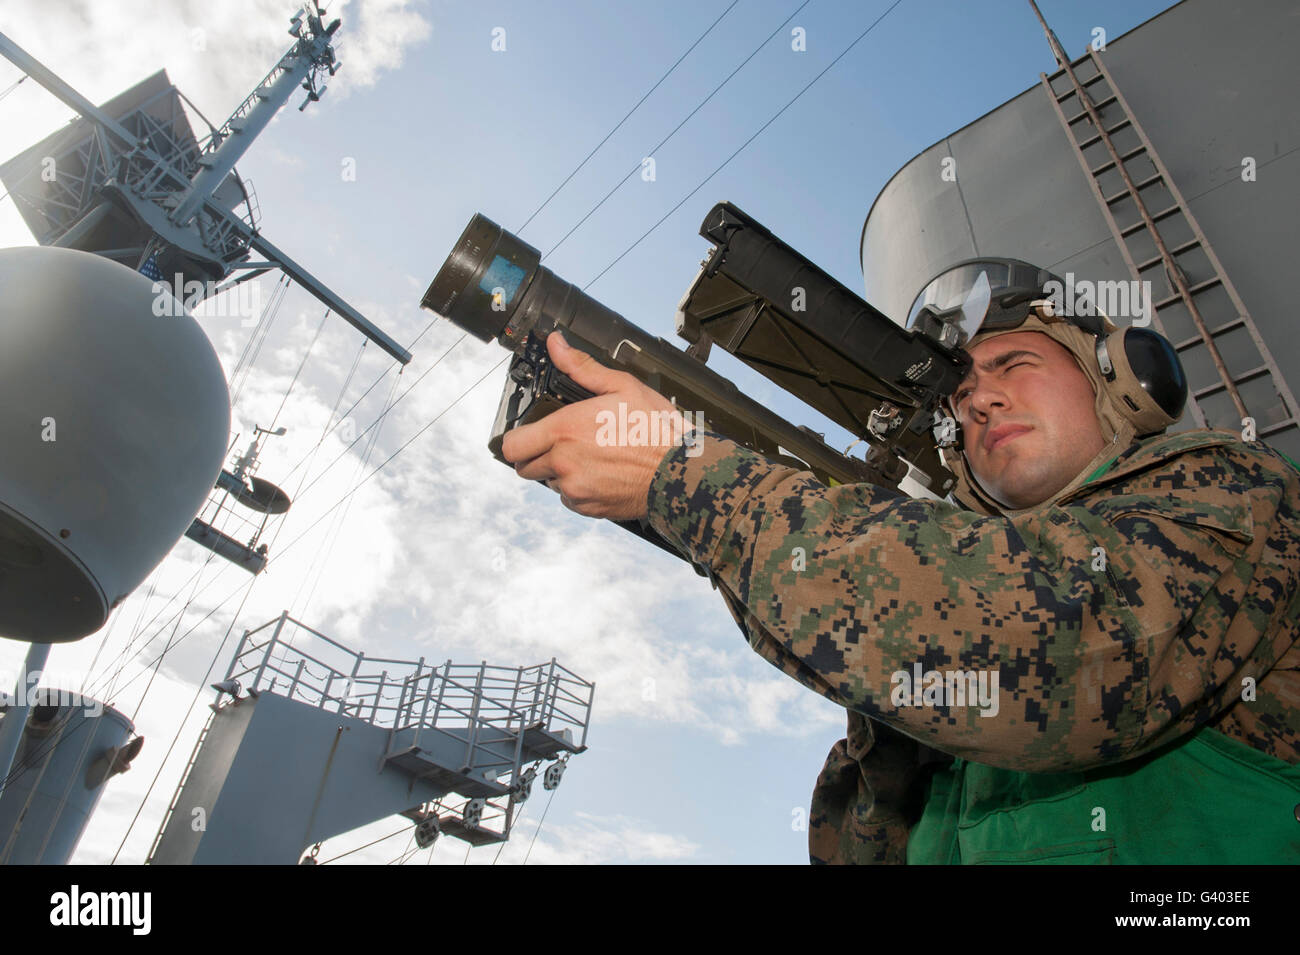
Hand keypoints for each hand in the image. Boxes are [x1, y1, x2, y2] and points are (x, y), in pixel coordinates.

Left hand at [501, 331, 692, 519]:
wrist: (682, 471)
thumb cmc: (657, 430)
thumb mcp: (622, 386)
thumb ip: (581, 367)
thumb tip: (556, 344)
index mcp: (564, 431)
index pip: (512, 445)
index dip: (518, 439)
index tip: (529, 434)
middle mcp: (563, 463)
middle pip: (525, 467)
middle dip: (538, 456)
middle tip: (564, 444)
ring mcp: (575, 489)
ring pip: (550, 482)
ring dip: (561, 472)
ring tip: (592, 458)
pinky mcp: (589, 508)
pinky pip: (570, 500)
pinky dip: (579, 490)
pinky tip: (602, 474)